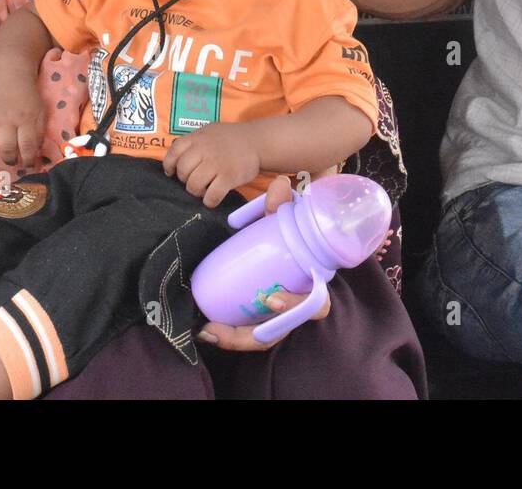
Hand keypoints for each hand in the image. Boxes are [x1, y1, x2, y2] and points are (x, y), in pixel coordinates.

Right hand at [0, 77, 44, 171]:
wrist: (9, 77)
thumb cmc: (27, 98)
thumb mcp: (39, 113)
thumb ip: (38, 133)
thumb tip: (34, 155)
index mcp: (25, 119)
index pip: (26, 146)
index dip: (27, 160)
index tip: (26, 166)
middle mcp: (6, 119)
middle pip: (6, 148)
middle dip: (9, 161)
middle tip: (10, 163)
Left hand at [162, 121, 261, 207]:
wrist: (258, 141)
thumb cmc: (231, 138)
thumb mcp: (209, 132)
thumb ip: (193, 142)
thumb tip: (176, 157)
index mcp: (197, 138)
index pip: (174, 152)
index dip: (170, 165)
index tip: (172, 172)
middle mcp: (204, 150)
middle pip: (183, 171)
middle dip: (186, 180)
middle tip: (196, 180)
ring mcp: (216, 164)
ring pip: (194, 186)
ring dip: (197, 191)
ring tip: (205, 189)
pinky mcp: (228, 177)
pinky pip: (211, 196)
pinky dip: (210, 200)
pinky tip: (214, 197)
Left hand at [196, 175, 331, 350]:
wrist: (281, 248)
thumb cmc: (286, 238)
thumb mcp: (282, 223)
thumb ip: (281, 207)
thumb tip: (281, 184)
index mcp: (312, 285)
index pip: (315, 306)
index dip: (295, 307)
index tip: (270, 298)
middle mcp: (297, 308)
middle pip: (280, 330)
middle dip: (251, 335)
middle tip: (220, 328)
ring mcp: (279, 317)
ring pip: (262, 337)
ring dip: (234, 338)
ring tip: (209, 331)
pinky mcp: (262, 320)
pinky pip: (248, 334)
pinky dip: (229, 335)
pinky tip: (206, 331)